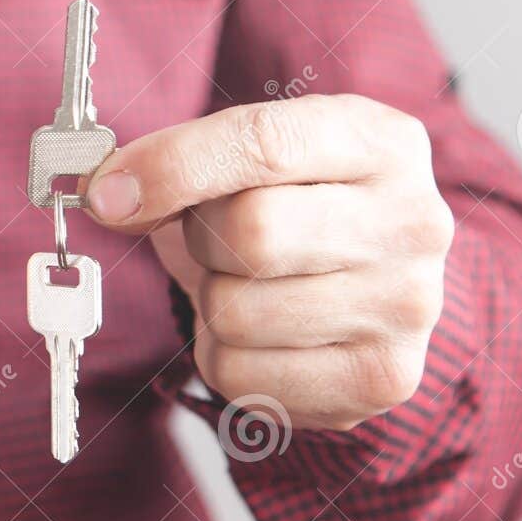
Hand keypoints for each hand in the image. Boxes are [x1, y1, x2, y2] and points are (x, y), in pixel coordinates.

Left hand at [86, 94, 454, 431]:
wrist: (366, 287)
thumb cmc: (296, 210)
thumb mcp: (251, 162)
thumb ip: (182, 161)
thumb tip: (108, 193)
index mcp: (382, 142)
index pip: (263, 143)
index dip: (171, 168)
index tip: (108, 193)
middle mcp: (413, 221)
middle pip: (252, 233)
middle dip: (201, 240)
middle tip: (212, 241)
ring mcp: (407, 306)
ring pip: (235, 312)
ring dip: (210, 303)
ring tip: (247, 287)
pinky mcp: (381, 378)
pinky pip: (241, 375)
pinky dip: (223, 357)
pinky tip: (261, 336)